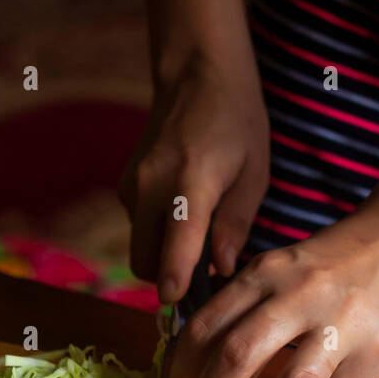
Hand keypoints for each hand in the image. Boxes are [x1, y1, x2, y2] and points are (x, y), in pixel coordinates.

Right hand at [119, 49, 269, 302]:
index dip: (175, 278)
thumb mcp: (254, 175)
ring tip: (200, 239)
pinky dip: (158, 236)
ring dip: (165, 257)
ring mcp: (132, 186)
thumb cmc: (236, 124)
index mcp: (192, 180)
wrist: (195, 77)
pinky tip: (183, 215)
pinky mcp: (124, 188)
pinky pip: (139, 230)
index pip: (176, 241)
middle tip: (206, 275)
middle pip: (146, 261)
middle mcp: (152, 185)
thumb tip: (220, 268)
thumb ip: (236, 226)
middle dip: (170, 278)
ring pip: (140, 249)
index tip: (175, 301)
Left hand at [169, 209, 378, 377]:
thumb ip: (252, 302)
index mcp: (269, 272)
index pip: (209, 324)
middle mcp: (300, 296)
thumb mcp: (287, 264)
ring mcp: (341, 327)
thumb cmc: (344, 259)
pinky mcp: (374, 355)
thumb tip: (204, 359)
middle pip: (239, 354)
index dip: (183, 369)